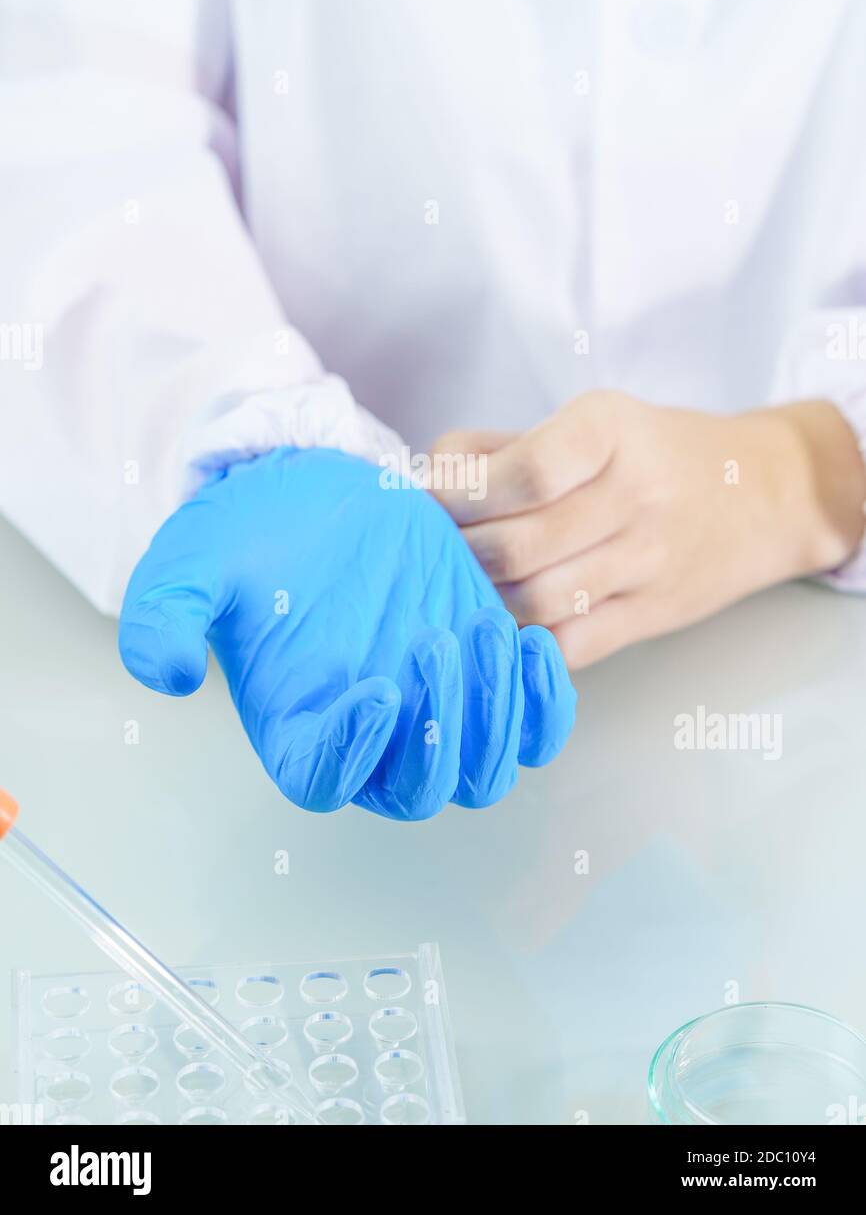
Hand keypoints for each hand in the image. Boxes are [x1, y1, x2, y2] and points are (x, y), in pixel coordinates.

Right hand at [118, 447, 575, 817]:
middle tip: (436, 642)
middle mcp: (372, 738)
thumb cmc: (248, 539)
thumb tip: (173, 675)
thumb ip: (165, 620)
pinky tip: (533, 646)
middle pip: (422, 789)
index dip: (356, 751)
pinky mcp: (483, 670)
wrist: (312, 495)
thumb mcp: (189, 567)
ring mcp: (434, 707)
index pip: (328, 780)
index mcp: (300, 730)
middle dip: (441, 730)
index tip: (375, 688)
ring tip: (483, 627)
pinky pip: (532, 725)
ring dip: (496, 712)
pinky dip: (544, 703)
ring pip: (485, 766)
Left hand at [432, 394, 865, 668]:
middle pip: (518, 546)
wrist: (762, 493)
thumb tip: (423, 483)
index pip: (527, 471)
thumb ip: (503, 446)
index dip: (462, 493)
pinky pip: (571, 646)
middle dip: (458, 553)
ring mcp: (648, 561)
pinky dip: (524, 640)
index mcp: (611, 430)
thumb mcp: (591, 419)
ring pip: (536, 601)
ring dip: (483, 598)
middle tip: (435, 551)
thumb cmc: (654, 452)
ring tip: (466, 583)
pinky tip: (504, 620)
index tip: (433, 501)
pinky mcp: (653, 615)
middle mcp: (635, 495)